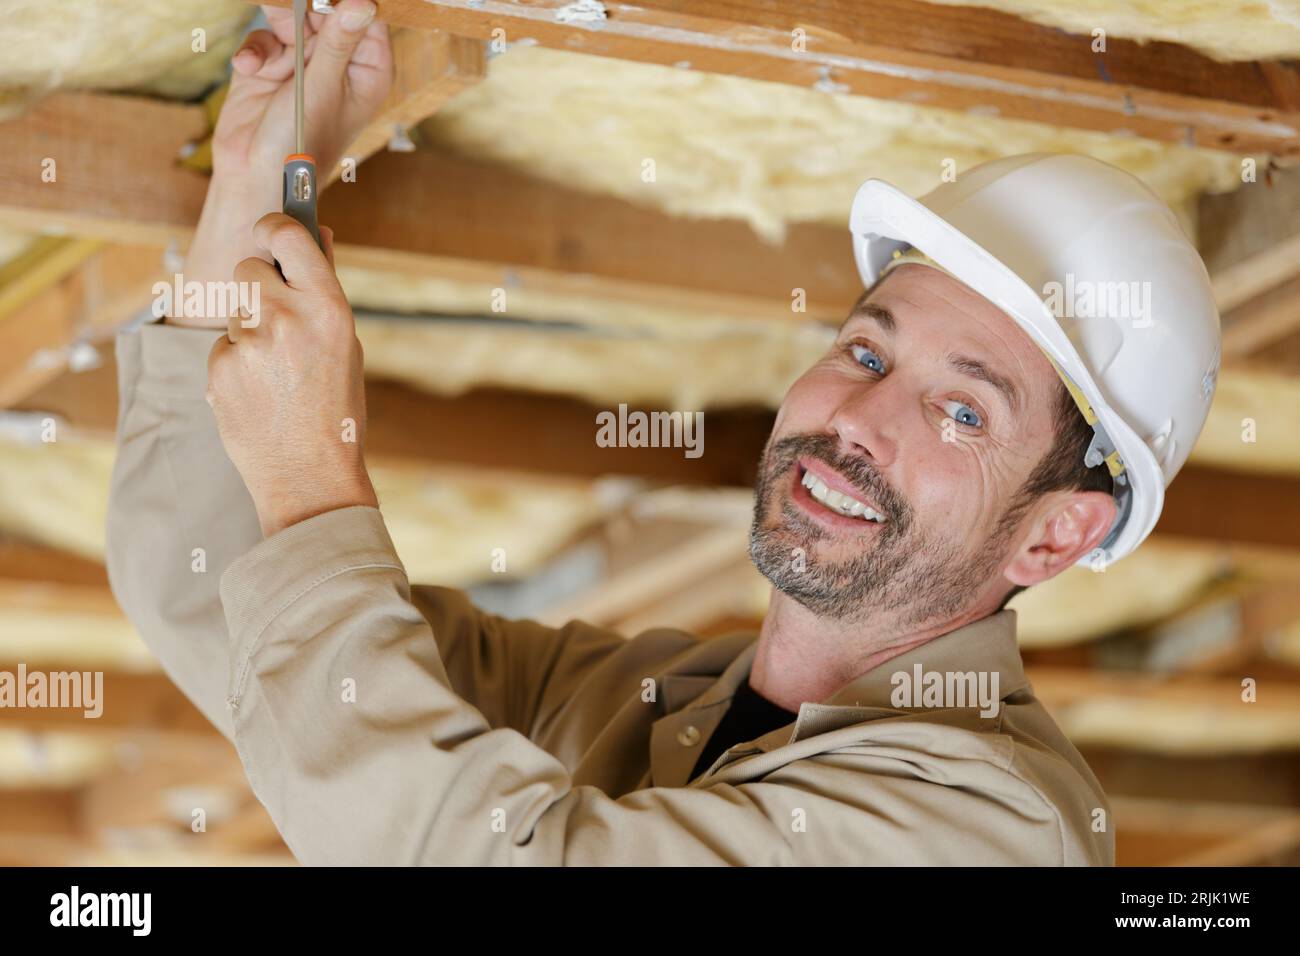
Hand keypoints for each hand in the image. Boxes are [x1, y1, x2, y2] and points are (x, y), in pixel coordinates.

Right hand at [170, 1, 390, 328]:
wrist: (254, 180)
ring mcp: (304, 65)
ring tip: (265, 55)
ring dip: (273, 30)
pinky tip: (247, 70)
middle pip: (325, 11)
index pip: (365, 17)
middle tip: (284, 15)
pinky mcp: (270, 69)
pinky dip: (253, 51)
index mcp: (367, 71)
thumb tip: (363, 3)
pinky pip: (263, 39)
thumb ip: (337, 42)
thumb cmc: (299, 146)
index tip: (320, 4)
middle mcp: (339, 65)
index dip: (343, 5)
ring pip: (290, 19)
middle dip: (300, 10)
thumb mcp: (319, 89)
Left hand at [206, 213, 377, 537]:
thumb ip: (324, 290)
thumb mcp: (346, 345)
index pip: (287, 234)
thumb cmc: (337, 409)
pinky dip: (237, 363)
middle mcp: (286, 317)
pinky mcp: (219, 367)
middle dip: (258, 285)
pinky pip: (223, 346)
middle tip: (277, 319)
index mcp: (328, 307)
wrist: (310, 474)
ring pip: (235, 310)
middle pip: (250, 268)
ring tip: (275, 371)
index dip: (275, 226)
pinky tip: (260, 392)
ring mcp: (249, 343)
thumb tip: (319, 235)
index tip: (270, 229)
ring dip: (250, 328)